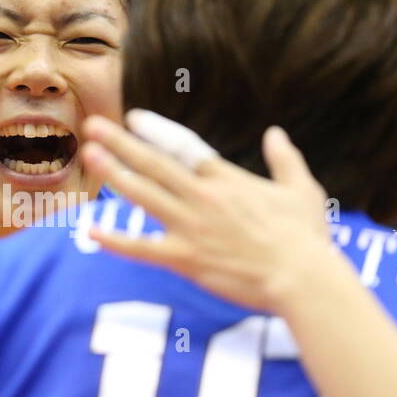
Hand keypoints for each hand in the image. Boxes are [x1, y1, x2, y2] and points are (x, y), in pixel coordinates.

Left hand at [80, 110, 333, 312]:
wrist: (302, 278)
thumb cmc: (307, 237)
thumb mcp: (302, 190)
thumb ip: (285, 159)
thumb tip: (276, 133)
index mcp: (226, 179)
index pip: (183, 146)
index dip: (156, 131)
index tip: (134, 118)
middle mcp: (202, 197)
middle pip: (154, 164)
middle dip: (121, 143)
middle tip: (93, 126)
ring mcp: (191, 227)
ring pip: (143, 195)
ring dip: (114, 174)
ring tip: (89, 156)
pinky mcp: (185, 258)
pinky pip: (142, 248)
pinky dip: (116, 240)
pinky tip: (91, 231)